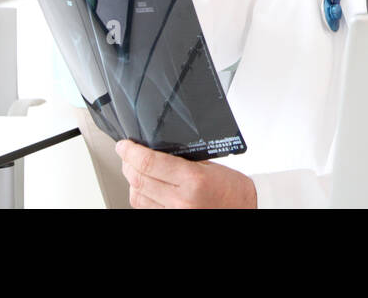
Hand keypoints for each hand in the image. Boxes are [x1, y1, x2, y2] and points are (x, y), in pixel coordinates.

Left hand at [116, 139, 255, 207]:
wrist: (243, 210)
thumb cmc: (232, 190)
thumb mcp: (210, 166)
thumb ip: (182, 160)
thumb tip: (156, 150)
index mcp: (193, 180)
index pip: (149, 163)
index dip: (130, 152)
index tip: (124, 146)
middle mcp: (181, 201)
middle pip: (139, 179)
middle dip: (127, 164)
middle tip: (126, 154)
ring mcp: (175, 214)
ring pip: (137, 197)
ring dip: (132, 181)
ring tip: (134, 170)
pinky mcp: (172, 220)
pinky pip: (146, 209)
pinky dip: (141, 196)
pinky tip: (144, 187)